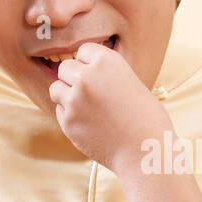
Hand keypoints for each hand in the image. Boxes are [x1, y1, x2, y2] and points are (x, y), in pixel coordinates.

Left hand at [48, 41, 172, 172]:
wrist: (146, 151)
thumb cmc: (146, 118)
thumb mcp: (131, 82)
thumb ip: (106, 75)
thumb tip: (83, 74)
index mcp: (107, 61)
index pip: (83, 51)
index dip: (90, 64)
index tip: (100, 78)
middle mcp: (87, 76)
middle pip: (65, 68)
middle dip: (74, 79)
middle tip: (91, 95)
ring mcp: (74, 99)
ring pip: (56, 88)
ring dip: (67, 96)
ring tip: (88, 108)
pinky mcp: (67, 121)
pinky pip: (60, 111)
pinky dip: (70, 116)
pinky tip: (90, 124)